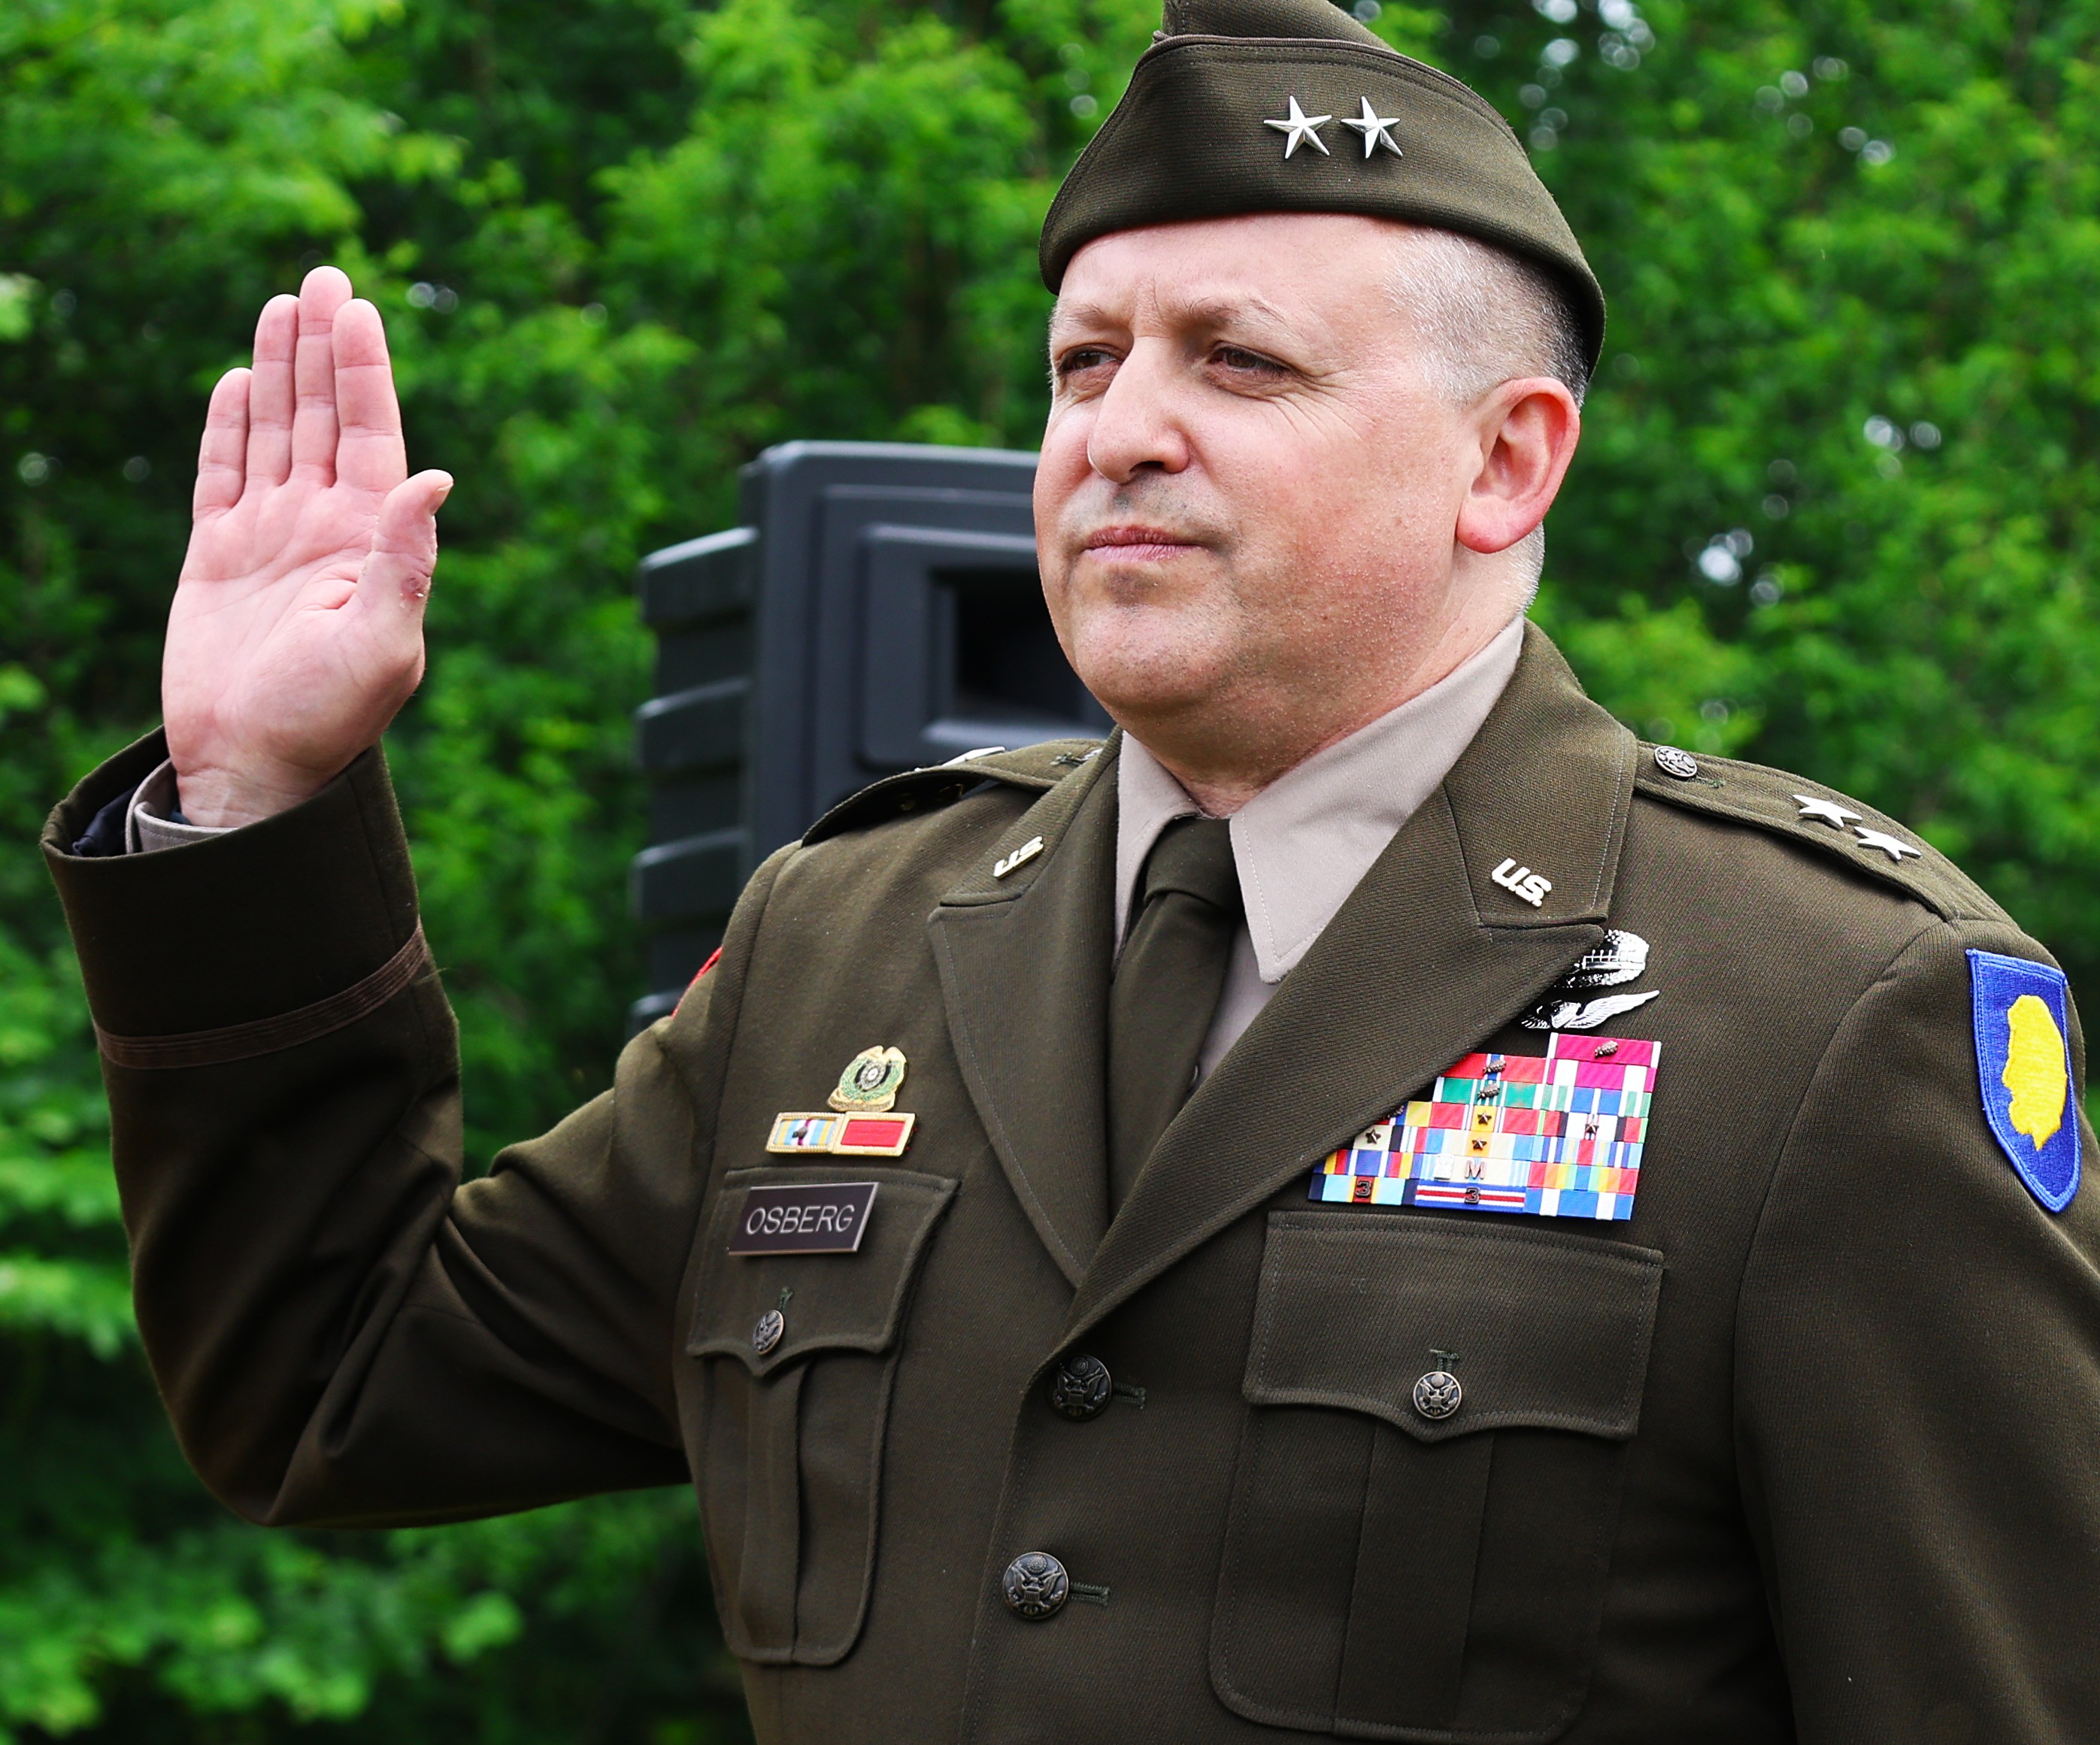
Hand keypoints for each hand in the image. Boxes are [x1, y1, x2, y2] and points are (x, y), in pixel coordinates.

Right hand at [163, 266, 452, 826]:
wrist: (254, 768)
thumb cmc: (328, 719)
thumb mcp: (384, 645)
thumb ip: (408, 562)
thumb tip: (436, 478)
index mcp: (371, 542)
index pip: (372, 437)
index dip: (365, 373)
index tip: (360, 309)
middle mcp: (325, 529)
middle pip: (323, 418)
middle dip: (324, 349)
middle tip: (324, 276)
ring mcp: (270, 539)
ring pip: (275, 433)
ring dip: (279, 371)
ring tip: (283, 305)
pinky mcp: (217, 557)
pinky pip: (221, 475)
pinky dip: (228, 428)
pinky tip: (236, 382)